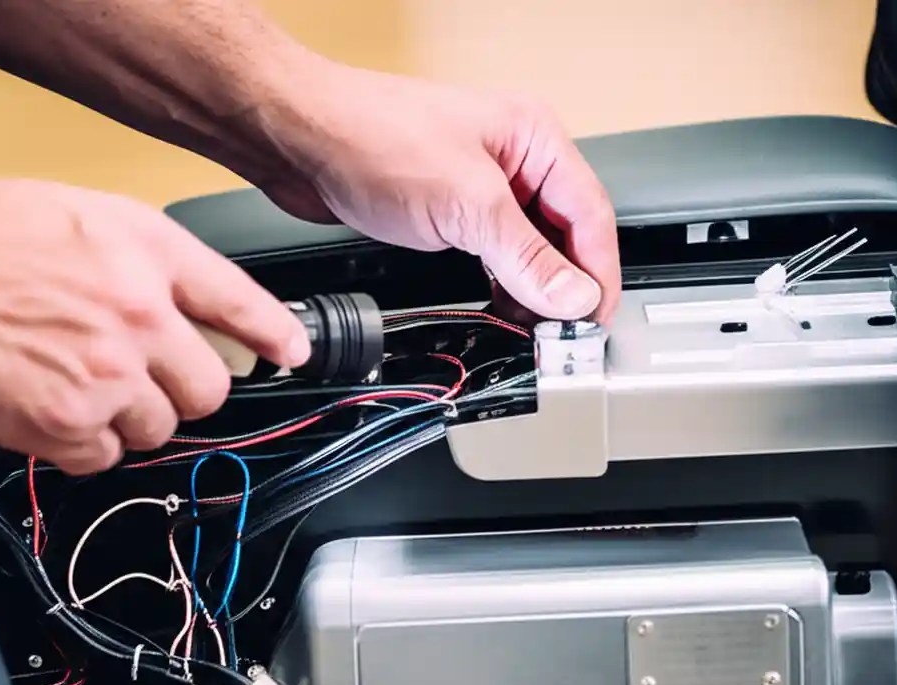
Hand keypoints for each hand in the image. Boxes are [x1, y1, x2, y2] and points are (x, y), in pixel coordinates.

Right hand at [0, 174, 307, 474]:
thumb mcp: (83, 216)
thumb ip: (144, 262)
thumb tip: (183, 307)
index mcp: (150, 254)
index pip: (241, 302)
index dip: (276, 335)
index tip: (293, 354)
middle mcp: (141, 313)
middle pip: (209, 390)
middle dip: (179, 392)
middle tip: (137, 378)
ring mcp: (107, 372)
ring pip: (158, 429)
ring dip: (126, 419)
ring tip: (75, 385)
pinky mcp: (65, 422)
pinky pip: (103, 457)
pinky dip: (79, 445)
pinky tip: (47, 409)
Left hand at [247, 61, 620, 324]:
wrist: (298, 138)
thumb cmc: (371, 137)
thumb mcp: (466, 205)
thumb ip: (526, 257)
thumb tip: (574, 295)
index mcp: (535, 138)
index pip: (590, 214)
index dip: (598, 273)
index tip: (593, 322)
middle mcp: (515, 158)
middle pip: (565, 233)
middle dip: (567, 285)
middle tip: (565, 335)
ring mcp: (482, 185)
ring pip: (529, 247)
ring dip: (535, 289)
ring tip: (536, 330)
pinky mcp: (451, 209)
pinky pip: (495, 252)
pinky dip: (504, 282)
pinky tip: (504, 308)